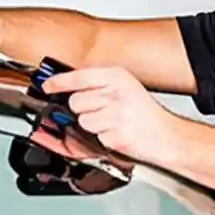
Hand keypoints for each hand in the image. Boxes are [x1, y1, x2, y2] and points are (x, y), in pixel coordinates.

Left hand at [42, 66, 181, 164]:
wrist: (167, 136)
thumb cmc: (146, 114)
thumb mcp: (126, 87)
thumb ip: (99, 85)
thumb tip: (69, 86)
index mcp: (117, 77)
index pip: (79, 76)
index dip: (59, 82)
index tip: (47, 86)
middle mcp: (115, 93)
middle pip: (76, 101)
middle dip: (82, 110)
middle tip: (101, 112)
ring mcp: (115, 114)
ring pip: (82, 121)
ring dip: (92, 126)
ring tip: (111, 124)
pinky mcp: (115, 135)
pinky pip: (94, 137)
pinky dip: (102, 139)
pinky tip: (117, 134)